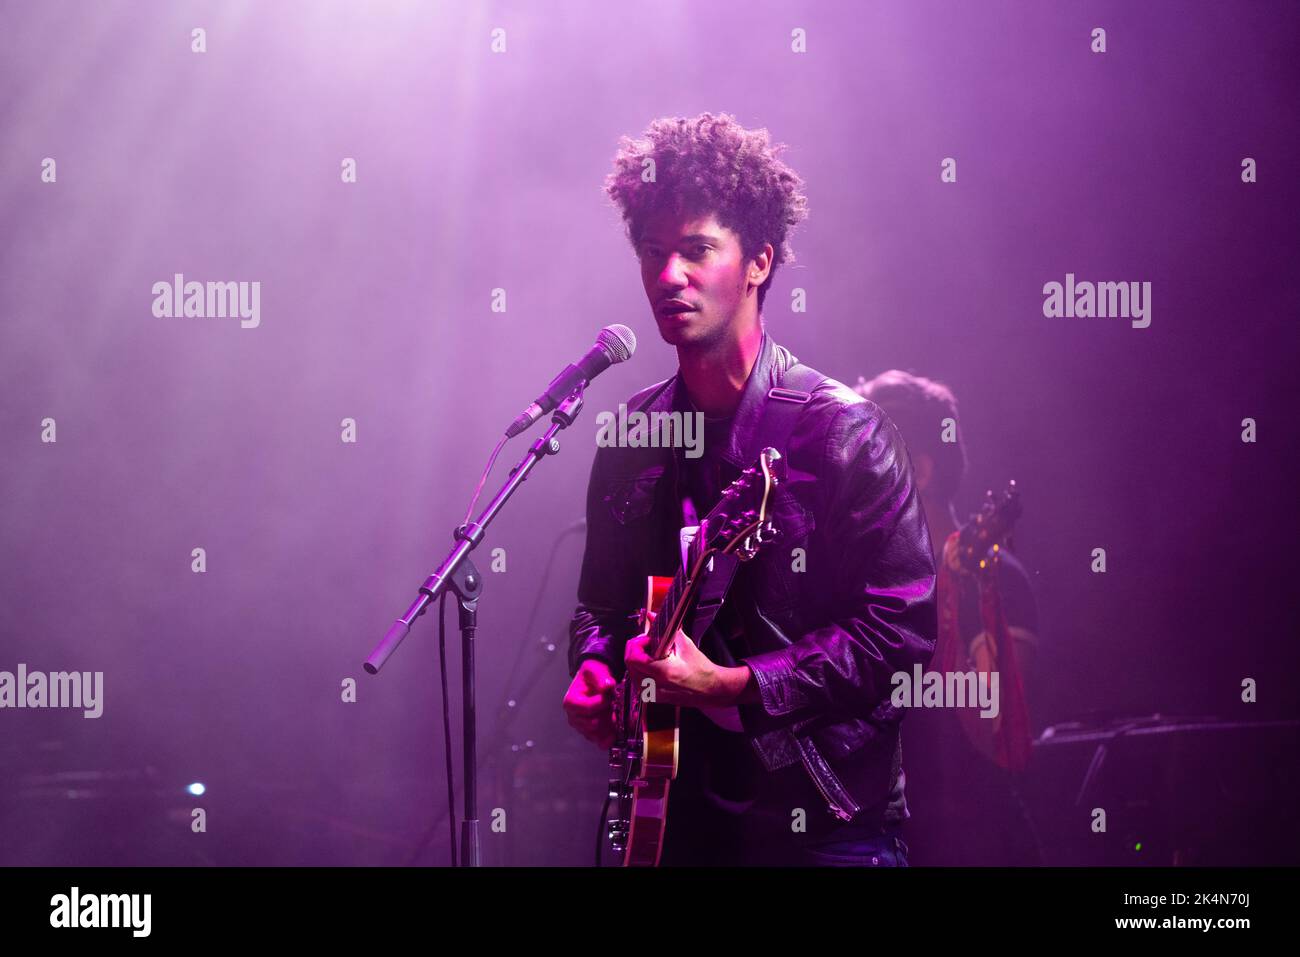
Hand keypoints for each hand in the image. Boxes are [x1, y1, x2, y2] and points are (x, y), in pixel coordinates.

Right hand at [563, 658, 616, 748]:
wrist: (595, 681)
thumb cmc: (591, 677)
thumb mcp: (594, 671)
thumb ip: (600, 677)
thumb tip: (607, 686)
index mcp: (571, 702)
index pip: (587, 708)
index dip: (601, 703)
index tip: (609, 695)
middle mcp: (573, 717)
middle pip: (592, 724)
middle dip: (606, 714)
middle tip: (612, 704)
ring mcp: (582, 726)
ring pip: (597, 734)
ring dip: (608, 725)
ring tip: (613, 712)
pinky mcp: (591, 733)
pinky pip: (600, 741)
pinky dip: (610, 736)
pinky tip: (615, 727)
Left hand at [623, 628, 755, 707]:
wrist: (711, 689)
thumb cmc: (701, 668)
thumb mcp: (685, 645)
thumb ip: (667, 629)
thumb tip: (652, 616)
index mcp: (664, 671)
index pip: (633, 658)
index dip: (636, 644)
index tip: (647, 639)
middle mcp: (656, 685)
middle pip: (629, 665)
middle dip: (635, 650)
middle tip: (647, 643)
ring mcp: (655, 694)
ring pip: (632, 674)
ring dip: (636, 661)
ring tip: (650, 654)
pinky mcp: (655, 698)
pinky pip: (638, 683)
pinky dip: (641, 672)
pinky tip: (652, 665)